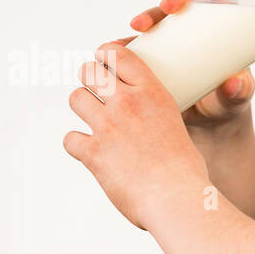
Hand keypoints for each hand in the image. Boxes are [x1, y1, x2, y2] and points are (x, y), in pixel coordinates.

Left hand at [63, 42, 209, 230]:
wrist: (177, 199)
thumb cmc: (184, 171)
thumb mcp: (175, 125)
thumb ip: (154, 114)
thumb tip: (144, 119)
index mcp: (152, 92)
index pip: (118, 54)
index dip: (105, 54)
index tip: (103, 61)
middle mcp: (127, 103)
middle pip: (89, 70)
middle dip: (89, 79)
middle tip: (96, 93)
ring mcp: (107, 126)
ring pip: (76, 98)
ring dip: (82, 108)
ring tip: (93, 120)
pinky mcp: (93, 152)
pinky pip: (70, 139)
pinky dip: (78, 146)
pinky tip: (90, 153)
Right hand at [127, 0, 254, 133]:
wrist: (205, 125)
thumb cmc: (226, 102)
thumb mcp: (236, 98)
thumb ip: (239, 92)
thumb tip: (234, 83)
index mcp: (220, 26)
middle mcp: (193, 26)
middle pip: (182, 0)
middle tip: (169, 6)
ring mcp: (169, 40)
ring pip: (157, 18)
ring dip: (147, 17)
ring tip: (139, 26)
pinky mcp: (150, 56)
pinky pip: (135, 45)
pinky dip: (124, 44)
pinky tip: (116, 47)